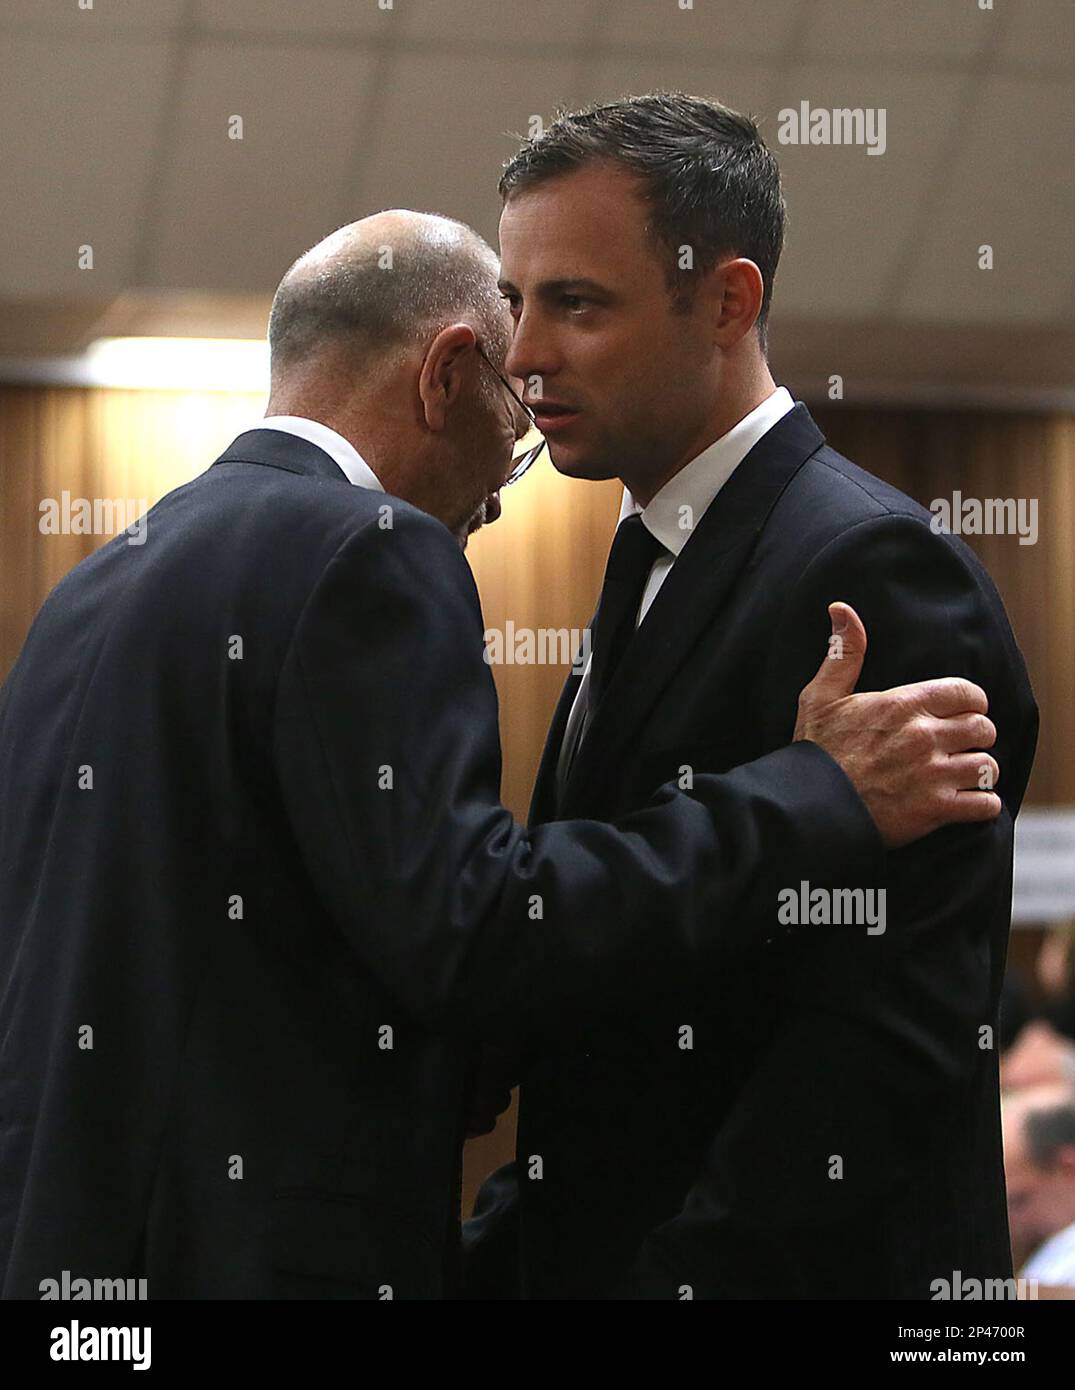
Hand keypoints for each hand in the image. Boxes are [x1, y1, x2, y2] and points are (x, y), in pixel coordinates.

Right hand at [794, 602, 1000, 848]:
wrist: (809, 806)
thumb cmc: (814, 751)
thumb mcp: (822, 696)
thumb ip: (843, 653)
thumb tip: (841, 609)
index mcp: (904, 704)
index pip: (968, 693)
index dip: (970, 703)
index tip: (961, 713)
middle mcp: (925, 736)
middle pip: (984, 728)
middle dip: (975, 737)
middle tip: (959, 746)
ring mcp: (933, 774)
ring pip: (987, 766)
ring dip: (978, 772)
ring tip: (962, 776)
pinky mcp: (936, 810)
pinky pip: (985, 804)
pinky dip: (980, 805)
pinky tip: (964, 803)